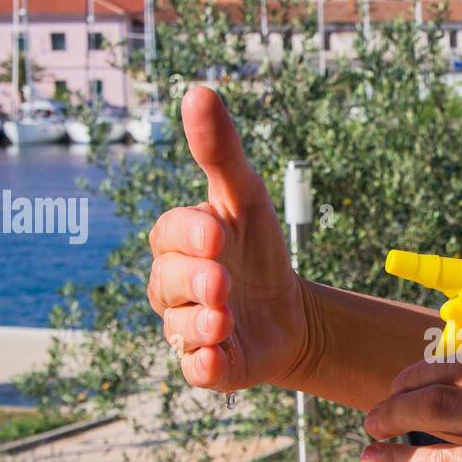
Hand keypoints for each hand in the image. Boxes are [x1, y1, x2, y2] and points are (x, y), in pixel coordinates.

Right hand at [146, 87, 312, 391]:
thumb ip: (221, 153)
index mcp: (178, 243)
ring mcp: (188, 329)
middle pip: (170, 282)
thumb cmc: (259, 250)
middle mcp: (174, 288)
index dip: (191, 234)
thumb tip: (199, 91)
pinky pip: (196, 371)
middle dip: (196, 280)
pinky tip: (217, 359)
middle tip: (223, 281)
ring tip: (225, 320)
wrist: (291, 313)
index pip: (171, 234)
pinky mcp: (209, 366)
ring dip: (202, 325)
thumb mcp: (247, 198)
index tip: (218, 232)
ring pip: (180, 329)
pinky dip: (204, 366)